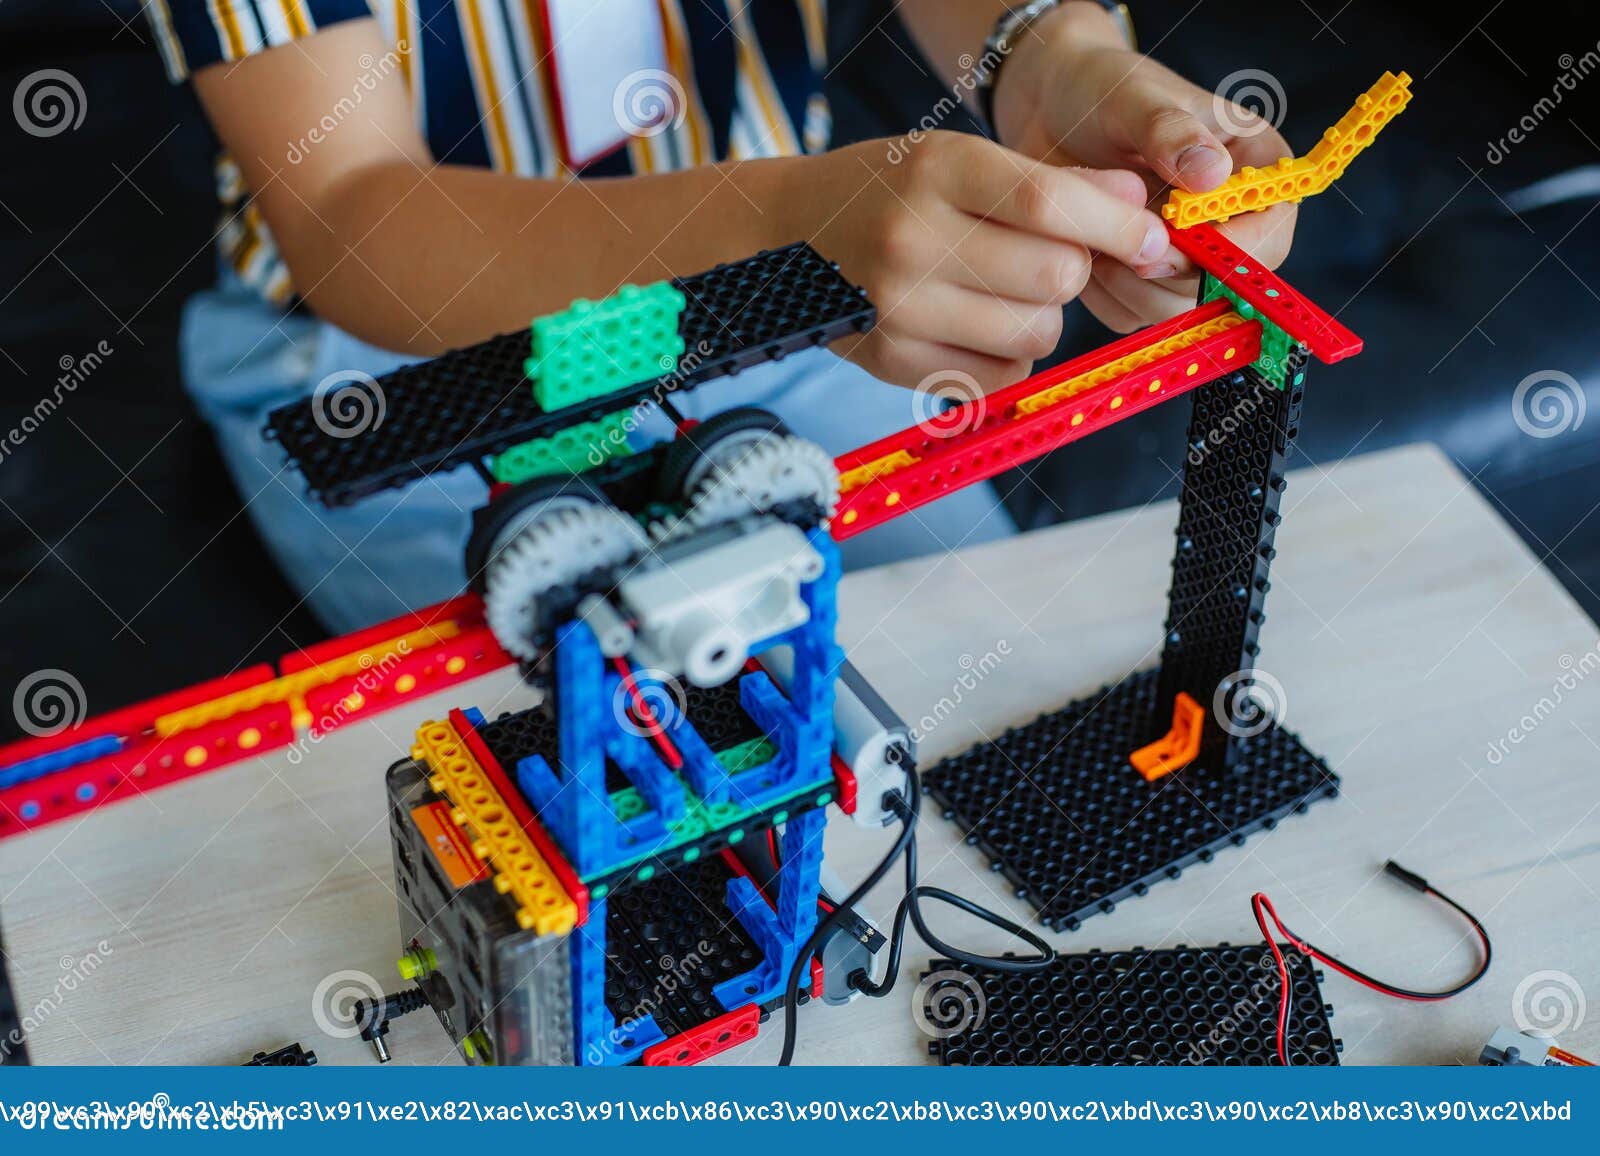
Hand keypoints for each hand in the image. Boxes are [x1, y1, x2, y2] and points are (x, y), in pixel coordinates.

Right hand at [779, 132, 1168, 389]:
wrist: (788, 233)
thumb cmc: (889, 191)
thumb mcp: (958, 162)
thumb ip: (1050, 184)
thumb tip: (1135, 208)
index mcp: (935, 170)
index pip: (1049, 203)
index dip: (1117, 226)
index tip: (1150, 239)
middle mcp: (912, 238)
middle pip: (1054, 276)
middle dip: (1071, 272)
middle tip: (1046, 259)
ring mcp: (899, 307)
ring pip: (1035, 333)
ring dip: (1041, 317)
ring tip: (1002, 292)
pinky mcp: (893, 360)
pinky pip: (999, 375)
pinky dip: (1007, 356)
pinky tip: (973, 326)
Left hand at [992, 2, 1298, 331]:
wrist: (1051, 113)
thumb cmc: (1102, 91)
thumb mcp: (1136, 98)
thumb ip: (1172, 133)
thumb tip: (1214, 175)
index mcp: (1255, 168)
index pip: (1273, 232)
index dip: (1237, 252)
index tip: (1183, 244)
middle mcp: (1229, 222)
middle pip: (1226, 286)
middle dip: (1170, 273)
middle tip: (1120, 244)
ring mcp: (1186, 258)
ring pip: (1174, 309)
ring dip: (1128, 283)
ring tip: (1093, 233)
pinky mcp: (1143, 282)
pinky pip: (1129, 314)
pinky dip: (1101, 292)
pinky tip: (1081, 247)